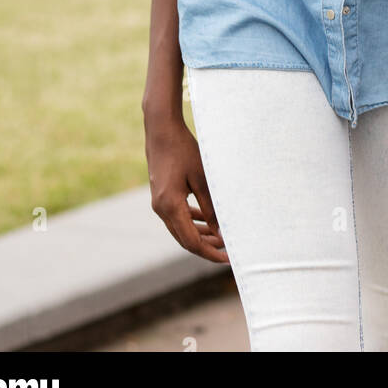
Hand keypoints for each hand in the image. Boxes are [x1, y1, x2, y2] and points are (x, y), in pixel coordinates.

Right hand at [145, 113, 229, 262]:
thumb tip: (220, 231)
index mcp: (170, 206)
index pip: (191, 241)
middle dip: (207, 246)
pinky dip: (191, 221)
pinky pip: (177, 216)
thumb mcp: (202, 178)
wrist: (161, 130)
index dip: (210, 252)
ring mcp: (159, 203)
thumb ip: (210, 206)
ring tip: (221, 237)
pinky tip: (205, 219)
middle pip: (185, 239)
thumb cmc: (183, 150)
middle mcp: (161, 209)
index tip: (227, 257)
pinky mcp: (161, 196)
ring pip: (181, 228)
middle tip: (228, 250)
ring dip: (200, 234)